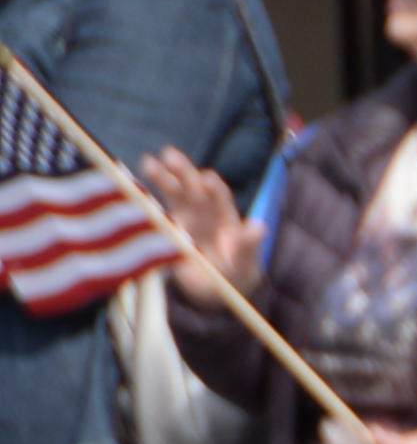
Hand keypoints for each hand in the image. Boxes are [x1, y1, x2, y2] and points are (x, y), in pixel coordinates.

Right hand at [140, 147, 263, 307]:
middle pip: (193, 186)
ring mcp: (185, 216)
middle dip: (184, 171)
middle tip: (170, 156)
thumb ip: (248, 244)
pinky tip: (131, 188)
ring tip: (148, 162)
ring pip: (173, 192)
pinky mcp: (169, 227)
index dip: (213, 188)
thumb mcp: (245, 262)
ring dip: (162, 177)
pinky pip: (156, 210)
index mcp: (225, 216)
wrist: (217, 287)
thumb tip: (259, 227)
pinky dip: (144, 200)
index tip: (206, 179)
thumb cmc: (236, 271)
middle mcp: (204, 210)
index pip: (219, 196)